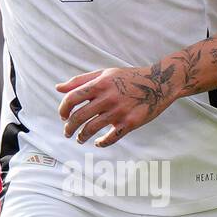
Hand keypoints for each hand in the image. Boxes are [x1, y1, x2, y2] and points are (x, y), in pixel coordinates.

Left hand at [56, 62, 176, 147]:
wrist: (158, 83)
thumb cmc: (128, 78)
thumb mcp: (104, 73)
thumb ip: (80, 81)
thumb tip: (57, 88)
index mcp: (99, 84)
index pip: (72, 98)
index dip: (63, 109)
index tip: (63, 116)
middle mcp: (108, 98)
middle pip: (79, 116)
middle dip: (69, 127)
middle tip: (67, 132)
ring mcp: (119, 111)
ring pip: (92, 129)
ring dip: (81, 137)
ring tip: (79, 139)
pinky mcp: (130, 123)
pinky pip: (111, 138)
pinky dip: (101, 143)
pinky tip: (98, 142)